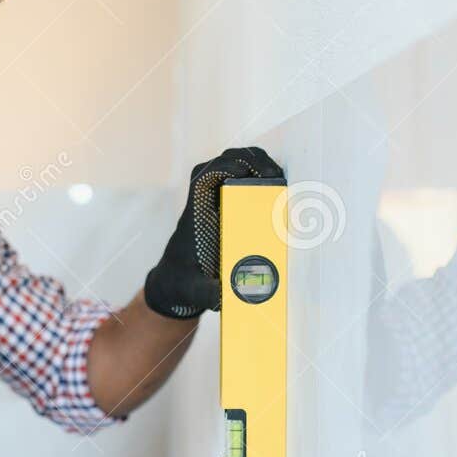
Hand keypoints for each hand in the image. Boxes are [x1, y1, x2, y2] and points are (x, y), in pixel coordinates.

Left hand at [144, 147, 283, 318]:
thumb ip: (208, 294)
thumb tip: (226, 295)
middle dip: (249, 161)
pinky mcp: (227, 204)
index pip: (204, 177)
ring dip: (256, 163)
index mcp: (195, 214)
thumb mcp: (194, 291)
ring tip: (278, 177)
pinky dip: (259, 173)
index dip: (225, 168)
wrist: (177, 282)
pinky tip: (277, 184)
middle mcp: (204, 200)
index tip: (246, 173)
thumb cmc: (184, 283)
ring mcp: (215, 198)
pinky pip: (242, 177)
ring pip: (234, 164)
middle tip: (274, 176)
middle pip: (223, 161)